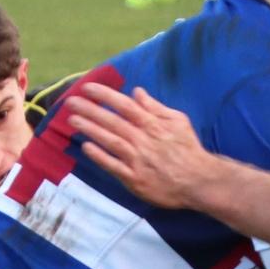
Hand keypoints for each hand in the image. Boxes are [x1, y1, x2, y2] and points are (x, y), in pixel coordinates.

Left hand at [65, 81, 215, 208]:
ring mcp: (137, 160)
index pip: (124, 105)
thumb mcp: (178, 121)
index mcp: (153, 124)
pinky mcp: (135, 179)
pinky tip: (86, 147)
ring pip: (110, 141)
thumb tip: (137, 91)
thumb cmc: (188, 149)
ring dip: (90, 129)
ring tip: (73, 120)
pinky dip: (99, 156)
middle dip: (90, 110)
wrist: (199, 180)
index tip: (87, 88)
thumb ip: (155, 107)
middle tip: (70, 101)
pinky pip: (113, 166)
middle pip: (112, 121)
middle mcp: (142, 140)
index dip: (104, 95)